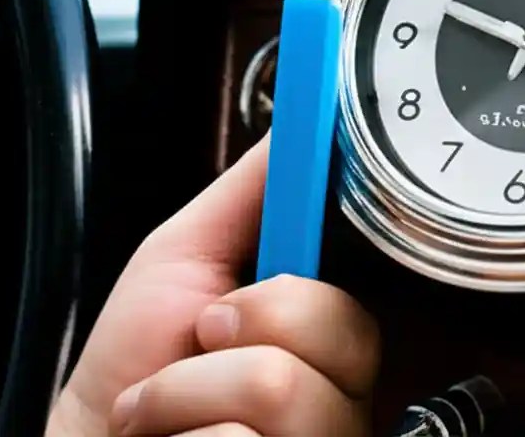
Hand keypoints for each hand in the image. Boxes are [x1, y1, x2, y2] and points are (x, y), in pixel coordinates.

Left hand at [45, 139, 378, 435]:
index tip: (312, 238)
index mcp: (334, 325)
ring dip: (189, 389)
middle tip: (202, 337)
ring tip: (170, 403)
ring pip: (283, 388)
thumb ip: (252, 187)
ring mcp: (327, 435)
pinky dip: (181, 432)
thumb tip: (303, 119)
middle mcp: (347, 386)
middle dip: (244, 321)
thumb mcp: (185, 251)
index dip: (361, 254)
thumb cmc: (135, 360)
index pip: (389, 277)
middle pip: (344, 329)